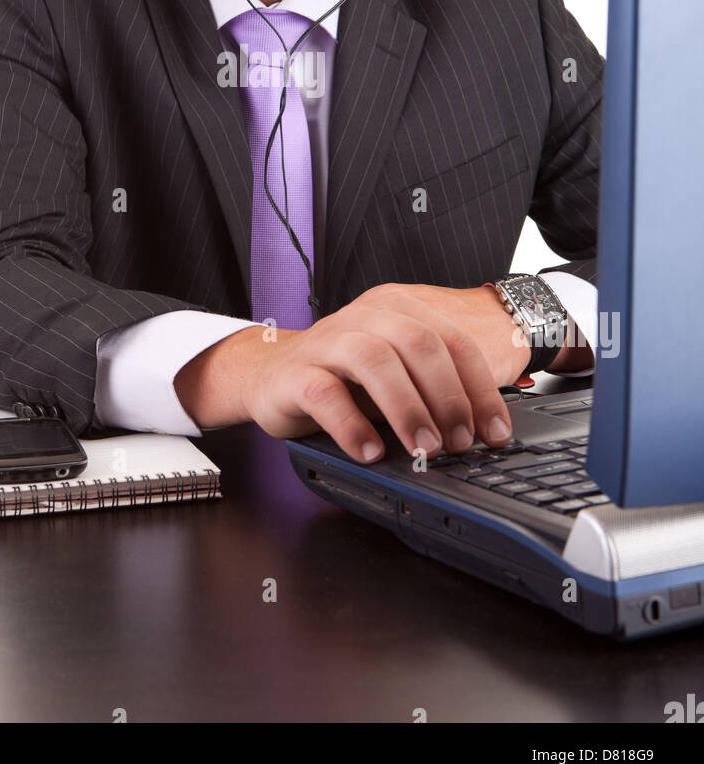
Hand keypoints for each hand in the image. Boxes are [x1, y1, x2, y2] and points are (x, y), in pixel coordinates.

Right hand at [239, 281, 529, 465]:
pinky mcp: (296, 373)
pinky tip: (370, 452)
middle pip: (418, 343)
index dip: (479, 389)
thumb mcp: (395, 375)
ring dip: (406, 408)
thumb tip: (482, 430)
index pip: (452, 341)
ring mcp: (328, 342)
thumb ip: (431, 389)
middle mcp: (365, 318)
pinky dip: (352, 425)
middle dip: (448, 397)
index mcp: (398, 311)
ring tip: (423, 450)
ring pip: (374, 360)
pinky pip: (325, 394)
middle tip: (460, 443)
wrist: (269, 372)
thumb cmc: (343, 378)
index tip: (494, 432)